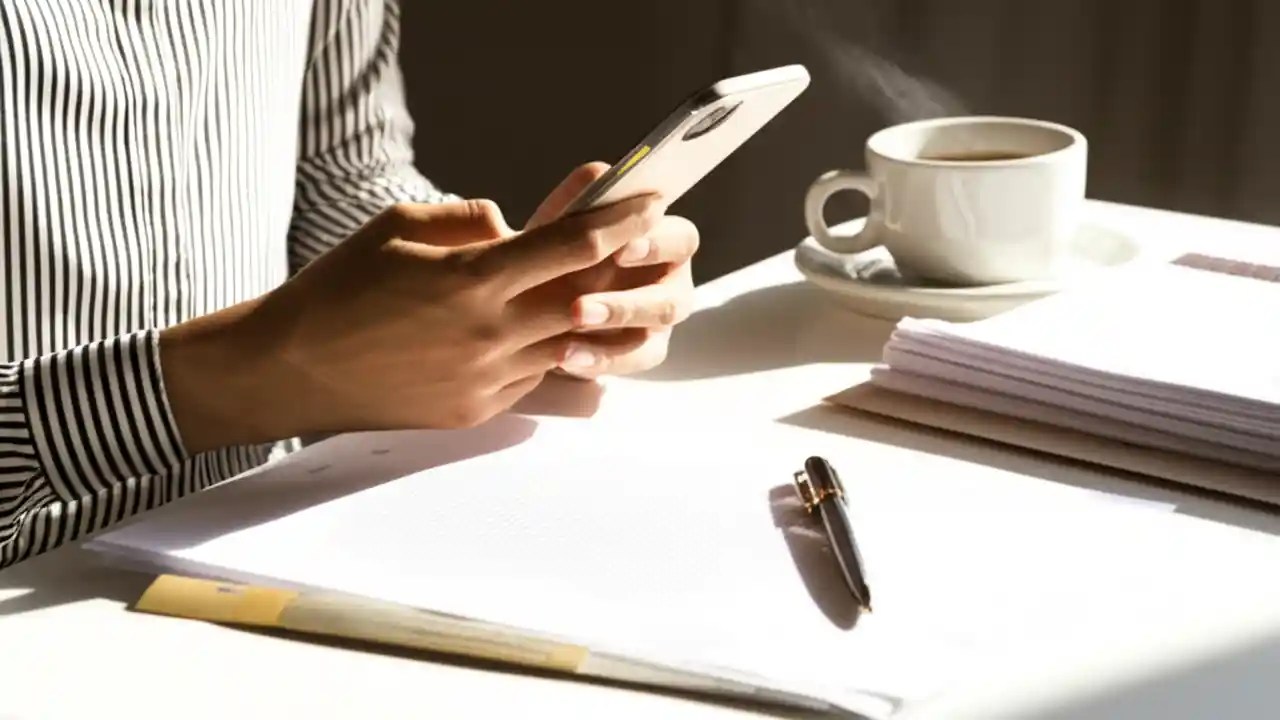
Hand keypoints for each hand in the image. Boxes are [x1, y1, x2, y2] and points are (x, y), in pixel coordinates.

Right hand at [160, 195, 661, 452]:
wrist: (291, 368)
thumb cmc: (339, 285)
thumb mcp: (399, 225)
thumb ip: (470, 220)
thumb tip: (516, 229)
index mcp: (472, 278)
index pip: (572, 246)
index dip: (620, 221)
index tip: (652, 202)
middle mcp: (489, 334)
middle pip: (586, 299)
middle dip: (623, 271)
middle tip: (648, 249)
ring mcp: (486, 380)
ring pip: (568, 346)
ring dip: (590, 319)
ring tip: (603, 293)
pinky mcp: (475, 412)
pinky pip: (533, 379)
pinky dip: (545, 354)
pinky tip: (541, 336)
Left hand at [524, 163, 698, 377]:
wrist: (522, 300)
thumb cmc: (549, 254)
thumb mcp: (553, 226)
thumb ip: (576, 203)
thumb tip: (598, 175)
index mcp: (659, 240)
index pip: (681, 238)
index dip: (658, 243)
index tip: (622, 248)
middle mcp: (669, 281)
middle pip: (674, 298)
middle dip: (628, 304)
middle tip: (578, 308)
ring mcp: (658, 322)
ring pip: (653, 335)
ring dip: (611, 332)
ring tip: (566, 331)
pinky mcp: (642, 352)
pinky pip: (632, 360)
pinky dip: (600, 359)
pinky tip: (563, 357)